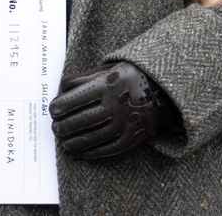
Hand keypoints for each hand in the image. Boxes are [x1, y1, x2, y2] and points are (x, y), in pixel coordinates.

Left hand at [49, 61, 178, 159]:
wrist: (167, 89)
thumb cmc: (132, 76)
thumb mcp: (110, 68)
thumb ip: (85, 77)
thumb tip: (61, 89)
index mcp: (108, 84)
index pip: (73, 100)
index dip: (58, 107)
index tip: (54, 111)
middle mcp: (117, 104)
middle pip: (80, 121)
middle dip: (63, 127)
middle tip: (56, 129)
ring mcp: (126, 122)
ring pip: (92, 138)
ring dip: (74, 143)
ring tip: (65, 143)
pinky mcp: (134, 137)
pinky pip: (108, 148)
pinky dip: (91, 152)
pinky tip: (81, 153)